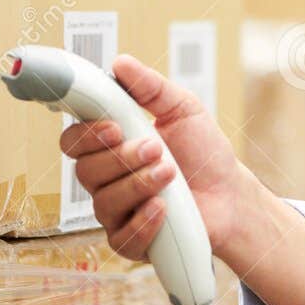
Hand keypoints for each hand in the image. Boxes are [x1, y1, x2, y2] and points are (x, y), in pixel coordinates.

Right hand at [59, 53, 248, 262]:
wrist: (231, 193)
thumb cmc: (203, 151)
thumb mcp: (183, 109)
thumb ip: (150, 88)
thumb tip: (121, 63)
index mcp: (110, 145)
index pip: (74, 140)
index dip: (86, 134)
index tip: (115, 126)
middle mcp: (106, 179)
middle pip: (85, 171)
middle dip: (122, 158)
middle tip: (156, 148)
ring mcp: (116, 212)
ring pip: (103, 202)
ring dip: (139, 184)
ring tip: (171, 174)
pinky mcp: (130, 241)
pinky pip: (122, 237)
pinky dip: (143, 221)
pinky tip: (165, 208)